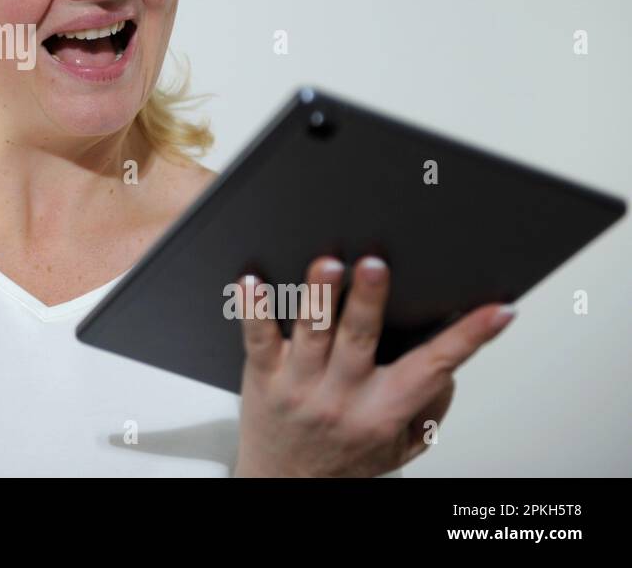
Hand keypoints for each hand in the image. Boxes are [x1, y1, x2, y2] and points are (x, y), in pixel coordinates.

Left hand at [233, 255, 515, 476]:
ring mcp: (299, 386)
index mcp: (383, 410)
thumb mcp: (401, 446)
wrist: (286, 486)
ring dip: (319, 296)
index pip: (433, 368)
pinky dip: (253, 311)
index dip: (469, 338)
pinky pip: (256, 340)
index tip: (496, 310)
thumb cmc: (344, 459)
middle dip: (369, 301)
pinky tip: (252, 283)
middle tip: (377, 265)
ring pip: (310, 334)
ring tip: (328, 264)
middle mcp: (341, 396)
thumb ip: (430, 407)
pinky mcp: (263, 377)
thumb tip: (450, 365)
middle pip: (358, 340)